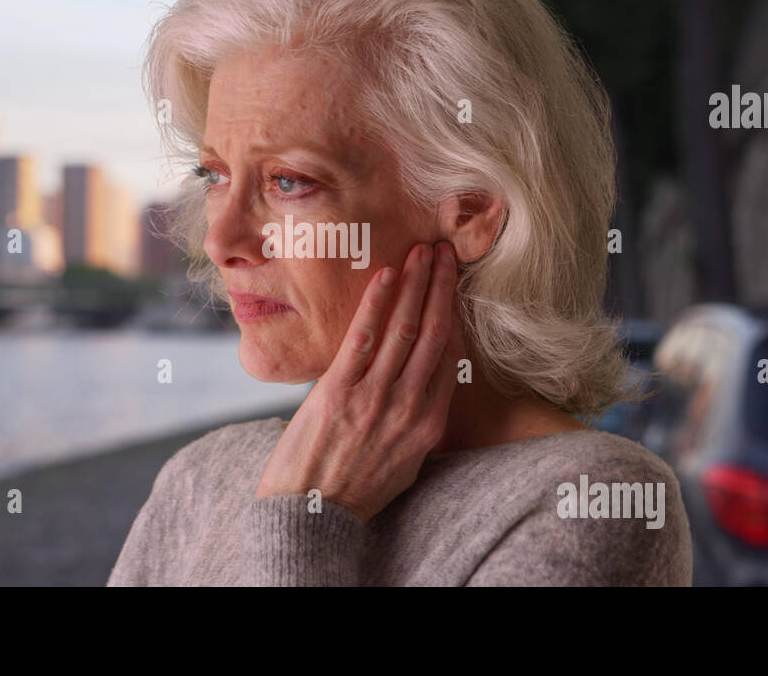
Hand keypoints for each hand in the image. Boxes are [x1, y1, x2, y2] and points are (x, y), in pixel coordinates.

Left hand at [255, 241, 464, 522]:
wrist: (313, 515)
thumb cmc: (356, 491)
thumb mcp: (405, 463)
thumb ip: (417, 425)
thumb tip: (422, 391)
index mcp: (428, 426)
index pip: (450, 358)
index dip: (454, 314)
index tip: (455, 285)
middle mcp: (408, 408)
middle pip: (433, 335)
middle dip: (441, 288)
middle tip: (446, 251)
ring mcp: (374, 398)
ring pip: (404, 330)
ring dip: (415, 285)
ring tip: (423, 252)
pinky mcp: (338, 392)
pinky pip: (364, 338)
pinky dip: (377, 303)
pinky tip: (386, 275)